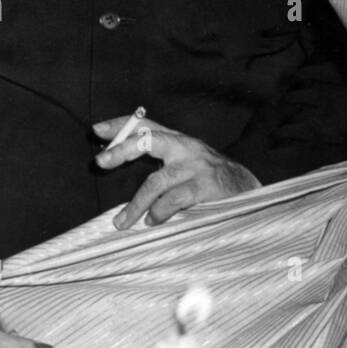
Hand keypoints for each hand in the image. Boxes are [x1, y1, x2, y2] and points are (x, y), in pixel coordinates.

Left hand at [92, 117, 259, 228]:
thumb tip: (119, 162)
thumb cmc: (211, 179)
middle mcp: (186, 147)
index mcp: (179, 140)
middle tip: (100, 162)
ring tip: (123, 221)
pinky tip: (153, 222)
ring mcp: (196, 166)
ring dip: (136, 203)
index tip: (96, 129)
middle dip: (121, 150)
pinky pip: (174, 200)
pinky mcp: (206, 187)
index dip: (120, 125)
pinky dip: (159, 212)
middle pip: (149, 140)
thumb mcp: (187, 163)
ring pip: (157, 181)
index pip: (145, 125)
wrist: (250, 190)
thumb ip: (161, 162)